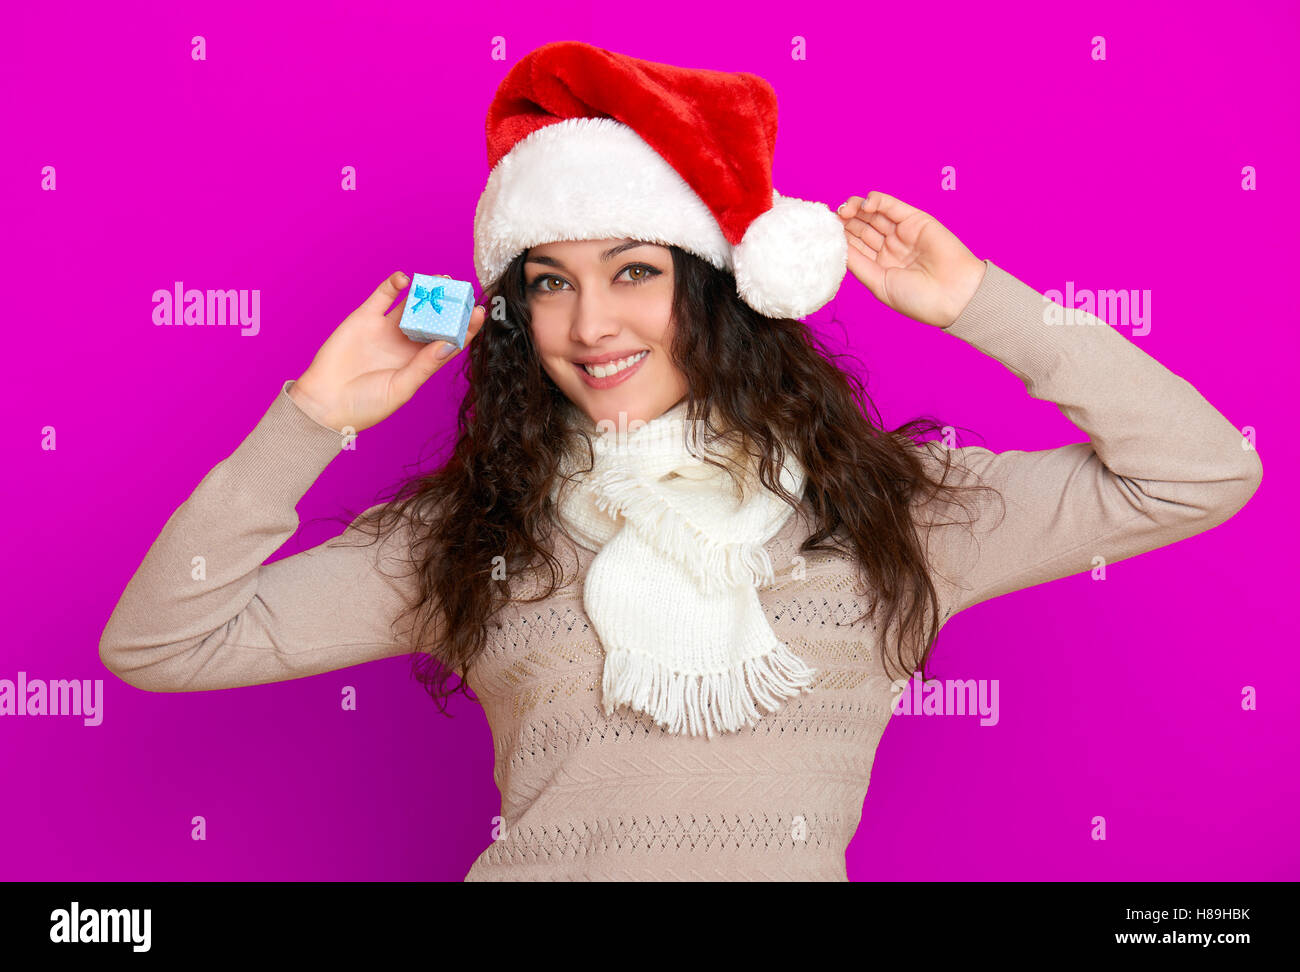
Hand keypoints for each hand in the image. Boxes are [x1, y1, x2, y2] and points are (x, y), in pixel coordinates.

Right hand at [290, 271, 486, 432]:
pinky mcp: (365, 318)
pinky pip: (383, 296)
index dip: (465, 327)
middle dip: (448, 304)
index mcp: (420, 363)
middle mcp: (406, 344)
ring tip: (441, 278)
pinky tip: (406, 278)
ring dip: (426, 290)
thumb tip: (449, 344)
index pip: (449, 341)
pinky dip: (394, 284)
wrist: (324, 403)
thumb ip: (425, 365)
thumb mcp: (401, 387)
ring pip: (411, 304)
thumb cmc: (366, 405)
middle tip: (462, 289)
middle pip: (434, 319)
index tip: (480, 312)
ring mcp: (386, 329)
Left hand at [836, 191, 985, 327]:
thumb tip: (837, 247)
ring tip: (844, 210)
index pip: (856, 246)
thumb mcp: (879, 283)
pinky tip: (864, 205)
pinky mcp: (915, 219)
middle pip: (862, 227)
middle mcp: (890, 247)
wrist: (953, 295)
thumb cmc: (917, 298)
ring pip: (874, 215)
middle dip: (846, 221)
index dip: (841, 237)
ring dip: (856, 208)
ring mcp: (902, 233)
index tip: (824, 233)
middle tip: (832, 218)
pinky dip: (876, 201)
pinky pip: (892, 205)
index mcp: (881, 265)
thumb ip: (859, 264)